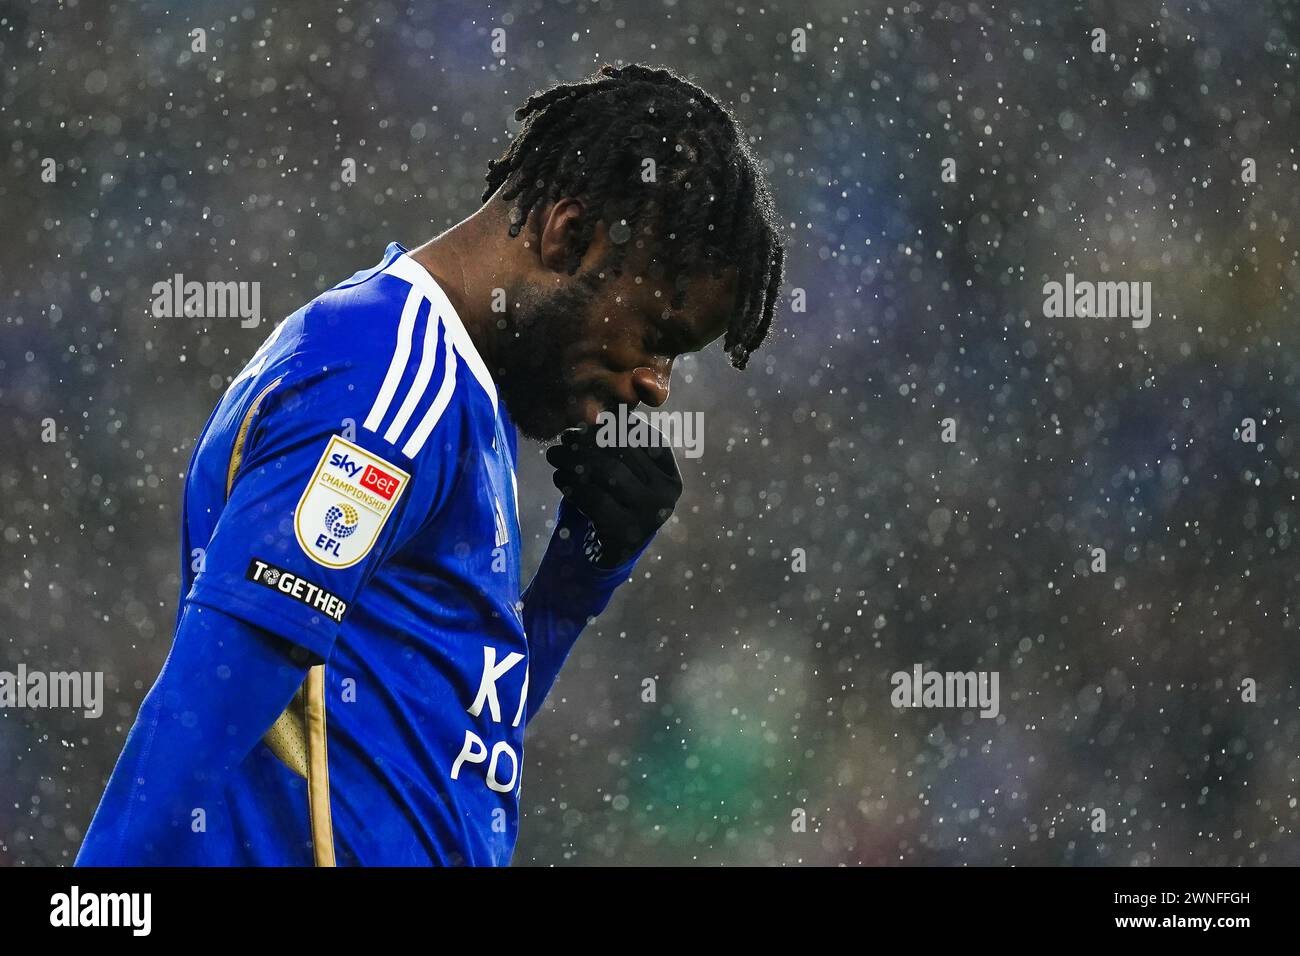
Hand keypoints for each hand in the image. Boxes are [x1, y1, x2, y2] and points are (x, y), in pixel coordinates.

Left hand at [545, 422, 682, 567]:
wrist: (614, 551)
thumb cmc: (617, 501)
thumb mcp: (625, 473)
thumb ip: (616, 445)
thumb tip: (590, 413)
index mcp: (670, 475)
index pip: (643, 436)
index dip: (612, 424)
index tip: (584, 423)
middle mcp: (667, 495)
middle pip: (623, 452)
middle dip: (588, 439)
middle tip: (563, 436)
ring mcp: (649, 516)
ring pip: (608, 473)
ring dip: (575, 459)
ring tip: (554, 454)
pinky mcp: (625, 533)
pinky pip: (593, 498)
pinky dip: (572, 484)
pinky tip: (559, 477)